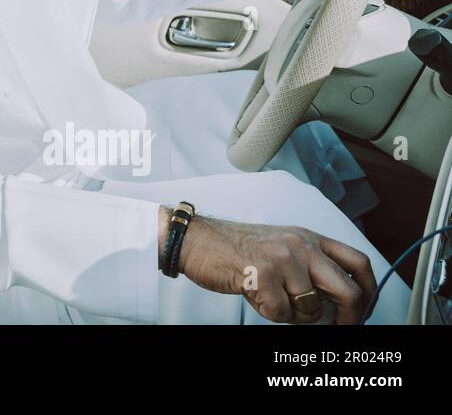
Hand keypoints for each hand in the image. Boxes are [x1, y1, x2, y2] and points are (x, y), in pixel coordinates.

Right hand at [157, 206, 376, 323]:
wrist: (198, 241)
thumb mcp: (283, 248)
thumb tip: (339, 308)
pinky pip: (281, 313)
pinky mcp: (263, 275)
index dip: (369, 293)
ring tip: (273, 299)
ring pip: (312, 309)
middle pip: (349, 291)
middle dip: (349, 318)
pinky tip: (254, 295)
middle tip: (336, 328)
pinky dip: (269, 313)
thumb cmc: (238, 250)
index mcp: (310, 238)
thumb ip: (312, 269)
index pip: (359, 264)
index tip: (361, 312)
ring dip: (295, 315)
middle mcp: (302, 245)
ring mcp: (283, 259)